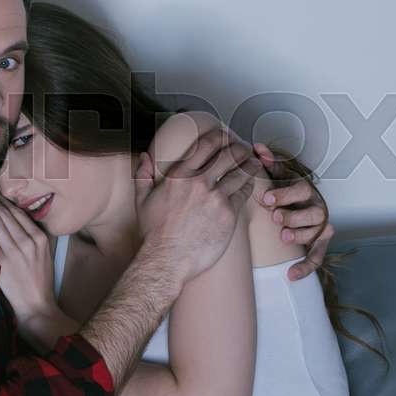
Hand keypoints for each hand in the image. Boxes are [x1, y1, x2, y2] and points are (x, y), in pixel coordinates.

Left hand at [0, 186, 55, 323]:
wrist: (36, 306)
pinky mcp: (0, 260)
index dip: (2, 199)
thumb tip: (14, 219)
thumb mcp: (44, 255)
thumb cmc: (39, 281)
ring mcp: (13, 250)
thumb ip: (32, 236)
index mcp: (39, 238)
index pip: (17, 212)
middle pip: (4, 213)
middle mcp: (27, 241)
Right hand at [134, 121, 263, 283]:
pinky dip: (248, 185)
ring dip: (249, 165)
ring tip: (253, 163)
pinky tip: (250, 183)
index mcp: (180, 174)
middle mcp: (199, 182)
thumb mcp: (141, 200)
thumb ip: (143, 175)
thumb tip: (144, 158)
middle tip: (244, 149)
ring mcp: (216, 198)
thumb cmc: (154, 234)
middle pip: (229, 154)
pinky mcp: (228, 214)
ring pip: (241, 172)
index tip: (226, 136)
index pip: (206, 144)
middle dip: (240, 149)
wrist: (166, 259)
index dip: (221, 136)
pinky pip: (243, 193)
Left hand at [253, 143, 333, 281]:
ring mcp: (320, 227)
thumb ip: (268, 164)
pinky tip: (290, 275)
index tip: (267, 197)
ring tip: (283, 237)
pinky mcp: (319, 244)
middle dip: (294, 215)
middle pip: (313, 212)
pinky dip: (305, 267)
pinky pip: (317, 257)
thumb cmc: (284, 193)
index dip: (285, 194)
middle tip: (276, 217)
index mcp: (306, 190)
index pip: (302, 189)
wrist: (295, 209)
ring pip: (316, 233)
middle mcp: (317, 208)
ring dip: (300, 235)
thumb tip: (257, 147)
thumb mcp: (276, 178)